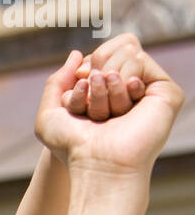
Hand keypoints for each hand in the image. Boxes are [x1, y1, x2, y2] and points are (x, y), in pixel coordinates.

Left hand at [35, 44, 182, 176]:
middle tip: (94, 109)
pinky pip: (140, 60)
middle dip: (95, 75)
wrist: (96, 163)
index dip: (86, 68)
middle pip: (113, 50)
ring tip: (107, 113)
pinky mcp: (165, 92)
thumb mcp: (49, 115)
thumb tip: (77, 54)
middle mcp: (129, 90)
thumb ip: (55, 81)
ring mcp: (148, 90)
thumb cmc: (72, 146)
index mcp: (108, 93)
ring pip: (126, 54)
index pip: (100, 55)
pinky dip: (123, 80)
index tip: (80, 91)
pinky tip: (124, 105)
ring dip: (105, 85)